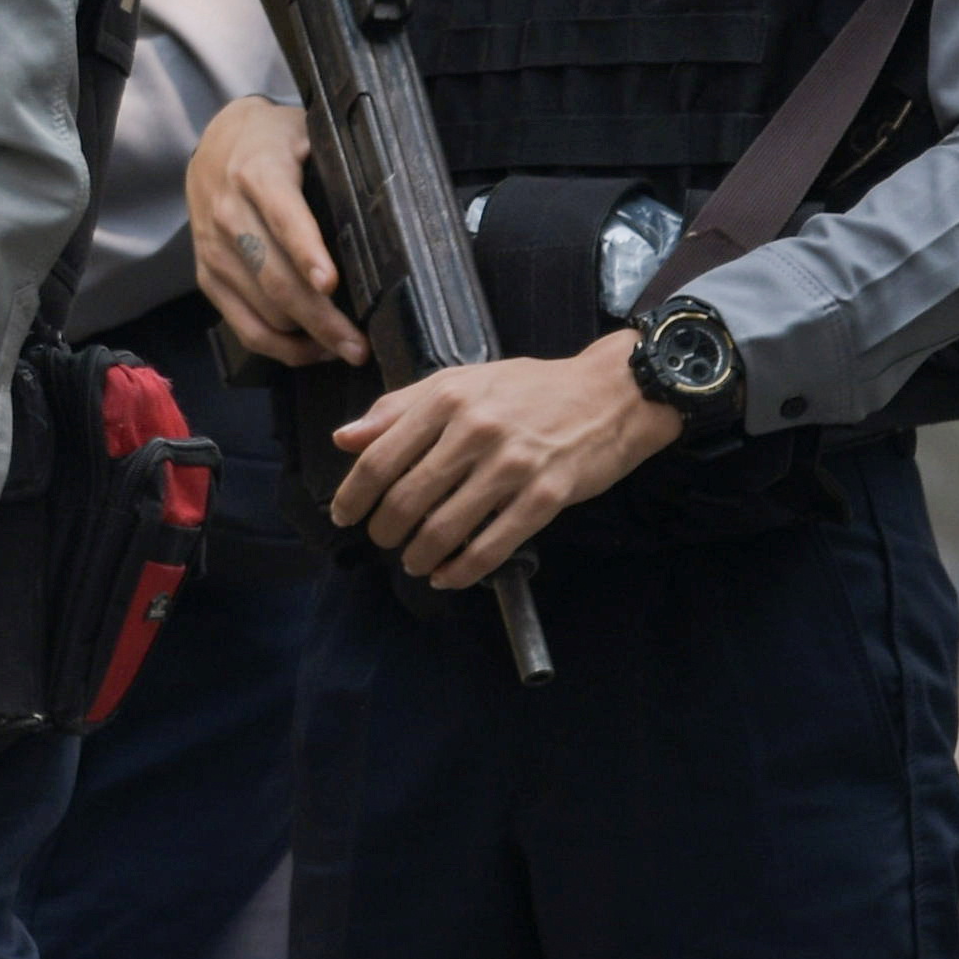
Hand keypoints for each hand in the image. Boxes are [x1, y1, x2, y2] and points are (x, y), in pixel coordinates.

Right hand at [188, 99, 368, 370]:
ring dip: (306, 338)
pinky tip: (311, 350)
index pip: (283, 218)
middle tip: (360, 346)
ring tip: (346, 347)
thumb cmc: (274, 140)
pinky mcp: (207, 276)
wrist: (215, 141)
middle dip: (320, 319)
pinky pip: (243, 325)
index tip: (330, 283)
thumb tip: (389, 214)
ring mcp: (214, 251)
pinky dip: (279, 347)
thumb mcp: (307, 133)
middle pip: (275, 278)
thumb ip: (337, 167)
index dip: (306, 253)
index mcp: (258, 173)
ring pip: (263, 310)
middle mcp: (228, 215)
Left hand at [324, 339, 679, 591]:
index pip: (379, 459)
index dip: (352, 496)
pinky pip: (493, 546)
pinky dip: (461, 570)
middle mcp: (475, 430)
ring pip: (444, 528)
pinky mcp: (547, 496)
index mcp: (447, 398)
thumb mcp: (460, 382)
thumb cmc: (532, 389)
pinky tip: (447, 576)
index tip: (343, 515)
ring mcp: (512, 464)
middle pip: (405, 499)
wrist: (614, 392)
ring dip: (418, 556)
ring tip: (414, 561)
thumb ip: (398, 409)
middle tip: (384, 541)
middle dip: (384, 532)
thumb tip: (345, 439)